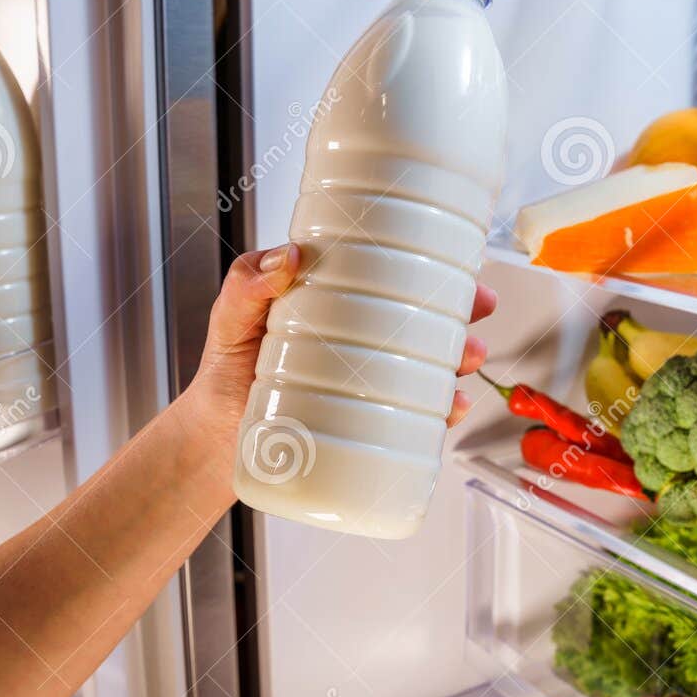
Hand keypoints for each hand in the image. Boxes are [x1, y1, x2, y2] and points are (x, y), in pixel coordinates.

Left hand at [178, 244, 496, 477]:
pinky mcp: (370, 422)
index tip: (459, 260)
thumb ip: (247, 283)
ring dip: (462, 357)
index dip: (433, 266)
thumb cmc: (225, 370)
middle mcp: (362, 338)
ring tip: (467, 357)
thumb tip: (285, 257)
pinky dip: (443, 411)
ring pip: (431, 363)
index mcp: (338, 301)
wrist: (217, 439)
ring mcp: (370, 380)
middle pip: (426, 318)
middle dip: (464, 310)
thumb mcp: (232, 316)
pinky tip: (451, 407)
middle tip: (479, 305)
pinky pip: (419, 415)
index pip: (393, 276)